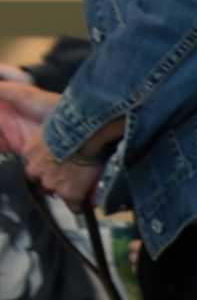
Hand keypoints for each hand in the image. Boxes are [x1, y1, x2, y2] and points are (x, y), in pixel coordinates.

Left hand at [0, 81, 116, 208]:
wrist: (83, 131)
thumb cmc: (61, 117)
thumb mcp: (26, 97)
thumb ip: (8, 93)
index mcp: (30, 151)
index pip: (33, 163)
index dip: (46, 162)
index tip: (56, 159)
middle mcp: (38, 170)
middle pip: (43, 179)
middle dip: (54, 176)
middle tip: (69, 169)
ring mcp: (53, 183)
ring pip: (58, 191)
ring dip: (68, 187)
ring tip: (80, 179)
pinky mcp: (70, 193)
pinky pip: (74, 206)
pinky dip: (79, 204)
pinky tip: (85, 197)